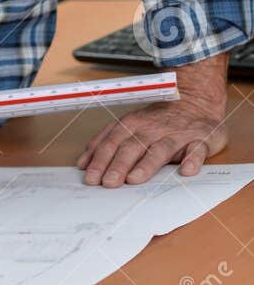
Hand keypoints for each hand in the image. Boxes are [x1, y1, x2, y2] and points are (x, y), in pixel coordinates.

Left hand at [77, 95, 226, 185]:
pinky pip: (197, 150)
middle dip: (119, 164)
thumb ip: (107, 142)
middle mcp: (153, 128)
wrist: (196, 101)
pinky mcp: (200, 140)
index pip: (113, 142)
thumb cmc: (159, 120)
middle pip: (133, 146)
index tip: (91, 178)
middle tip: (108, 183)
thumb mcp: (130, 125)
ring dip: (147, 164)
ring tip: (135, 179)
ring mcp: (177, 134)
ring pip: (161, 149)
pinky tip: (186, 171)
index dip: (101, 159)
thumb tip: (84, 164)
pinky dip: (192, 160)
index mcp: (133, 124)